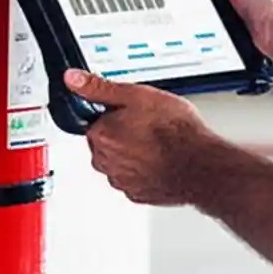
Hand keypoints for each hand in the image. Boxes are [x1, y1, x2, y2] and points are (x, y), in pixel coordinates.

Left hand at [65, 69, 218, 205]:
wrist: (199, 165)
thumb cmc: (174, 132)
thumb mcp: (137, 95)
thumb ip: (101, 88)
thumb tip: (73, 79)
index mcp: (101, 135)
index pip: (96, 122)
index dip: (115, 115)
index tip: (132, 113)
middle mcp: (106, 162)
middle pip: (106, 144)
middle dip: (123, 135)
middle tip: (148, 126)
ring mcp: (122, 181)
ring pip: (120, 163)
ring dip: (133, 155)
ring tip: (158, 144)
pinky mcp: (139, 194)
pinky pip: (136, 180)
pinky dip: (146, 172)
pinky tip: (162, 161)